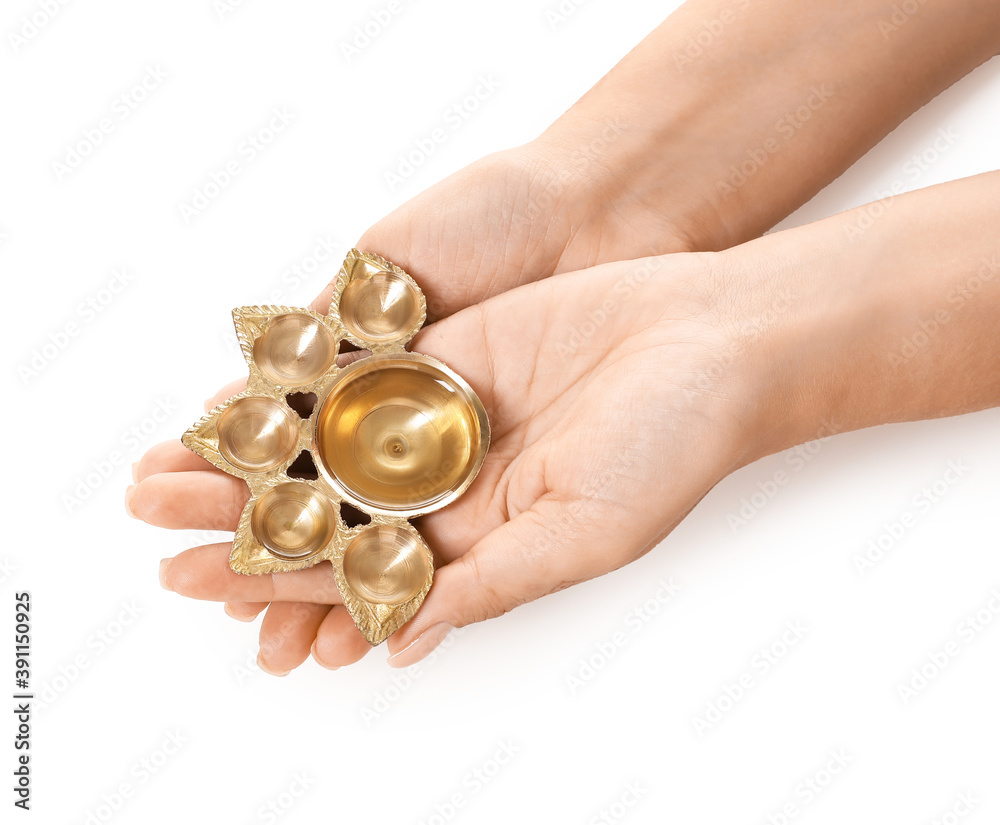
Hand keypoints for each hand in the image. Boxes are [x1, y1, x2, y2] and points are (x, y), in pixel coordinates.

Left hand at [132, 250, 769, 670]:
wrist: (709, 339)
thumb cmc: (671, 443)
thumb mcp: (582, 533)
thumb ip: (489, 587)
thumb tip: (399, 643)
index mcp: (479, 542)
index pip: (361, 570)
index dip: (278, 578)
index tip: (200, 581)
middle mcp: (452, 486)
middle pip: (327, 508)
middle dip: (238, 516)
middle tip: (151, 517)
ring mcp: (443, 418)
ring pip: (329, 441)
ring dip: (250, 454)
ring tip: (164, 463)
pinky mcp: (445, 353)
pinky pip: (359, 372)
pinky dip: (299, 385)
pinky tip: (236, 393)